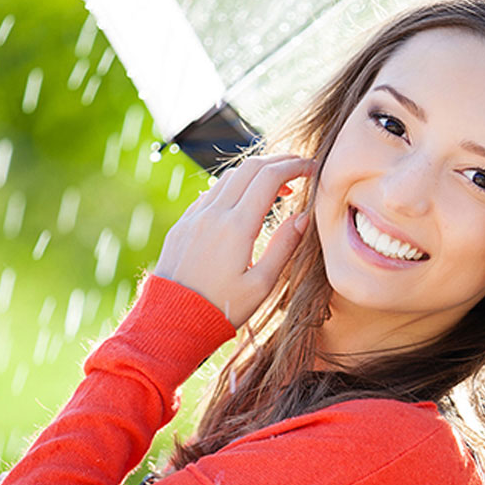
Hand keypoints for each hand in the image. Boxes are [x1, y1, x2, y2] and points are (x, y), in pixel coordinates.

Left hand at [153, 154, 313, 327]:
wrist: (171, 322)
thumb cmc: (221, 309)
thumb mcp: (262, 284)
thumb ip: (284, 246)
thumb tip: (304, 216)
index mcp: (237, 226)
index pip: (270, 178)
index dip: (296, 166)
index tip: (313, 169)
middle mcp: (213, 214)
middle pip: (250, 168)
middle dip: (278, 161)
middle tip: (300, 168)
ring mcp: (194, 217)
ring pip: (228, 177)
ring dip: (255, 173)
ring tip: (277, 186)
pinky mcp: (182, 225)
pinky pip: (211, 193)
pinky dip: (233, 187)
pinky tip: (244, 203)